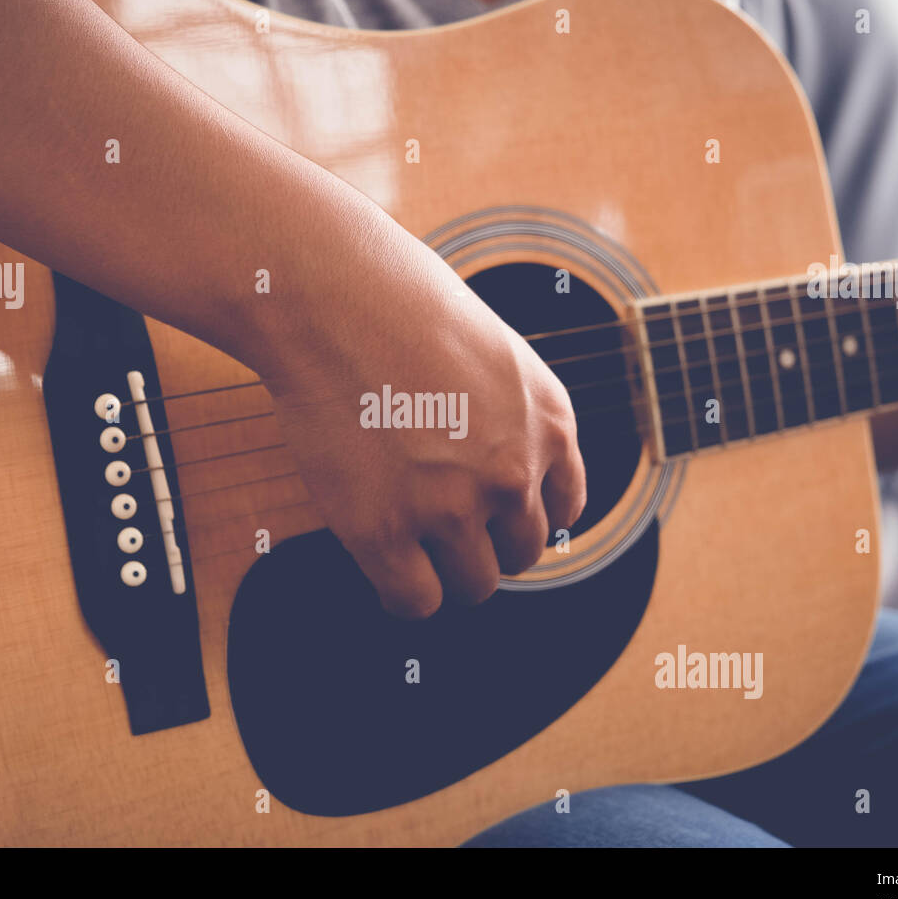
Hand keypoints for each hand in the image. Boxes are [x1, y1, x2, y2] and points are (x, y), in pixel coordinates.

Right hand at [259, 211, 585, 617]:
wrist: (332, 296)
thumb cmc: (399, 306)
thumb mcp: (496, 353)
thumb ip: (513, 416)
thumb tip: (499, 473)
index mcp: (550, 425)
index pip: (564, 511)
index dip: (520, 516)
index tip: (487, 513)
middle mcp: (514, 473)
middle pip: (519, 555)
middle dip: (484, 544)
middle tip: (436, 520)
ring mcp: (451, 508)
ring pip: (473, 585)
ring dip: (444, 571)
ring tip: (408, 541)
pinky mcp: (385, 531)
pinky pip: (414, 602)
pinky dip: (402, 594)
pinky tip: (383, 565)